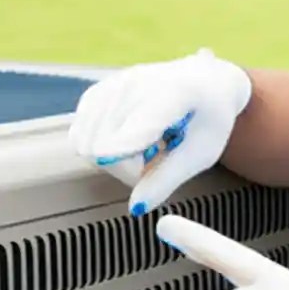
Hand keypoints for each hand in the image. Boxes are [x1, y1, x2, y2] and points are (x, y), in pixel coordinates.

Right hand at [69, 48, 251, 214]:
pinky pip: (79, 132)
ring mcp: (113, 83)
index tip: (140, 176)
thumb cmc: (209, 119)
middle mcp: (136, 81)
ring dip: (109, 159)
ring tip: (141, 153)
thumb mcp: (201, 153)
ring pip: (84, 142)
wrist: (205, 80)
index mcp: (173, 92)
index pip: (131, 132)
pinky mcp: (98, 90)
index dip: (124, 163)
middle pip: (101, 145)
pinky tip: (124, 143)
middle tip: (151, 166)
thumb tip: (136, 209)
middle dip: (122, 169)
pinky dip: (97, 147)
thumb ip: (167, 180)